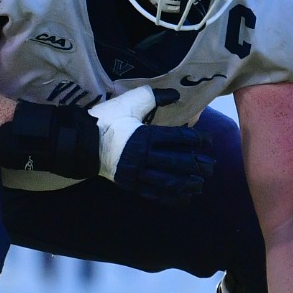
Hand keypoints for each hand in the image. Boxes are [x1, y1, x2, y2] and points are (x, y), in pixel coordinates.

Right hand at [89, 87, 214, 202]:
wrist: (81, 141)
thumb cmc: (107, 119)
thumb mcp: (129, 102)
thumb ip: (153, 96)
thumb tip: (175, 94)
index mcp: (145, 136)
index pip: (178, 138)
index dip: (197, 139)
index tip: (208, 140)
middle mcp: (143, 157)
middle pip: (177, 163)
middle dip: (197, 165)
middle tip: (211, 166)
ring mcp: (136, 174)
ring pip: (167, 182)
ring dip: (187, 184)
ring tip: (201, 184)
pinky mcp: (130, 184)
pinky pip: (154, 194)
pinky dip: (170, 197)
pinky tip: (183, 197)